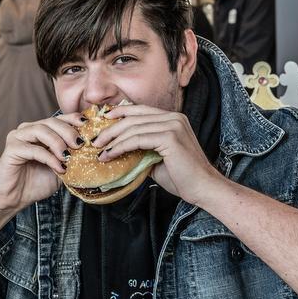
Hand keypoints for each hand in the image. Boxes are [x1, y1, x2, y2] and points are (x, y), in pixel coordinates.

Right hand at [0, 113, 83, 214]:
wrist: (14, 199)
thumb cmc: (35, 184)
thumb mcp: (60, 168)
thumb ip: (71, 157)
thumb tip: (90, 149)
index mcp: (39, 132)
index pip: (58, 119)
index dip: (73, 119)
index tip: (87, 125)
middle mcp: (27, 130)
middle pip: (51, 122)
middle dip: (68, 132)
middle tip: (80, 144)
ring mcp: (17, 137)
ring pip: (41, 130)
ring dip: (58, 143)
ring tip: (67, 157)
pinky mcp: (11, 148)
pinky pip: (34, 149)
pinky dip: (49, 158)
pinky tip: (59, 168)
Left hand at [90, 104, 223, 205]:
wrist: (202, 188)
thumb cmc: (182, 177)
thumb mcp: (157, 157)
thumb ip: (142, 148)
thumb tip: (119, 148)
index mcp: (173, 119)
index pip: (140, 110)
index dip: (119, 113)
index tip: (103, 121)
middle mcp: (174, 118)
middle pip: (133, 117)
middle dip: (111, 128)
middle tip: (95, 140)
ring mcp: (173, 126)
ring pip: (133, 127)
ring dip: (112, 139)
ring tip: (99, 150)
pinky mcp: (169, 137)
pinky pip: (137, 139)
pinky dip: (120, 147)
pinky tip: (110, 155)